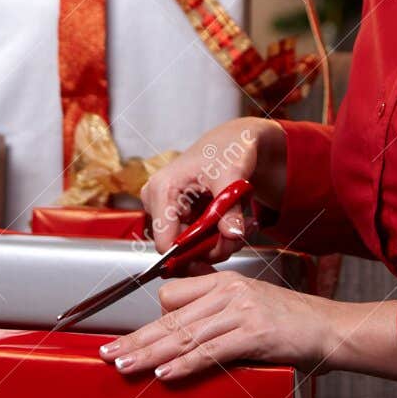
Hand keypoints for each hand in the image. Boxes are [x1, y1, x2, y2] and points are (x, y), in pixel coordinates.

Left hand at [99, 272, 328, 380]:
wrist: (330, 328)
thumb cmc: (293, 323)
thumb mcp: (252, 308)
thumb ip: (220, 316)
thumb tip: (186, 339)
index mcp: (226, 283)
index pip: (174, 296)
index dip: (152, 320)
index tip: (129, 338)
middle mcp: (230, 293)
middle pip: (171, 317)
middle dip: (137, 338)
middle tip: (108, 353)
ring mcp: (241, 312)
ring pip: (184, 334)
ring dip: (150, 353)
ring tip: (125, 365)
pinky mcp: (254, 334)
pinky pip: (210, 351)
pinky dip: (185, 364)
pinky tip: (164, 373)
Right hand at [140, 117, 285, 266]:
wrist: (233, 141)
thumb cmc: (227, 148)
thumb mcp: (232, 176)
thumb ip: (231, 209)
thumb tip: (232, 235)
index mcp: (162, 190)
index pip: (165, 242)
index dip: (190, 256)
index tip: (217, 254)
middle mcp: (158, 201)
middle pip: (179, 247)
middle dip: (210, 248)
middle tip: (236, 236)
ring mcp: (167, 209)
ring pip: (189, 246)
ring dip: (216, 243)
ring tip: (238, 225)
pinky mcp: (177, 214)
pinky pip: (193, 238)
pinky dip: (214, 237)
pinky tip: (229, 223)